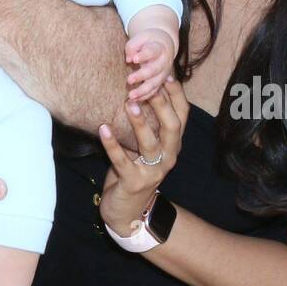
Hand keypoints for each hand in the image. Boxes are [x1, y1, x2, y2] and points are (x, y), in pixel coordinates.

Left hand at [96, 79, 188, 236]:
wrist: (128, 211)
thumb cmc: (134, 169)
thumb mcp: (144, 145)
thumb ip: (146, 123)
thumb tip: (137, 88)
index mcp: (172, 144)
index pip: (182, 116)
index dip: (177, 95)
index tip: (167, 74)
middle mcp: (168, 156)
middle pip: (173, 127)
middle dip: (162, 105)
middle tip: (148, 86)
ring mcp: (153, 171)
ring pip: (151, 144)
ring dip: (140, 122)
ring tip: (128, 104)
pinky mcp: (133, 181)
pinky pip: (122, 160)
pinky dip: (112, 144)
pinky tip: (103, 129)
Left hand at [125, 28, 175, 101]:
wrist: (164, 45)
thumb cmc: (148, 41)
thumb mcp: (141, 37)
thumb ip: (133, 46)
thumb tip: (129, 59)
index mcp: (159, 48)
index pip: (152, 51)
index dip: (144, 56)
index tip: (134, 59)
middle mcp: (163, 62)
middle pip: (154, 70)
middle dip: (141, 76)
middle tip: (129, 80)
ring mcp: (163, 73)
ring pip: (154, 83)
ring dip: (143, 90)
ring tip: (131, 95)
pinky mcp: (160, 81)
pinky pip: (154, 91)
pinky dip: (145, 96)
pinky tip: (135, 99)